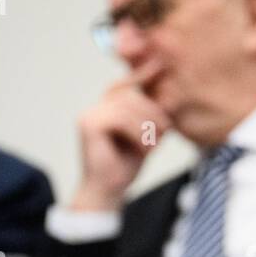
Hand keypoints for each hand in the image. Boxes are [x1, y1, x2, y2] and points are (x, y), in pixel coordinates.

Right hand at [71, 60, 171, 211]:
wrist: (108, 192)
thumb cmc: (126, 166)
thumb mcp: (145, 135)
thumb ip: (151, 114)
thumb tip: (166, 93)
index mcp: (107, 108)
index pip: (125, 85)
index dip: (141, 74)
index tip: (159, 64)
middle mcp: (95, 108)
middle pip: (130, 93)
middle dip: (152, 112)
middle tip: (164, 133)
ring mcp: (89, 115)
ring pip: (127, 105)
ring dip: (147, 125)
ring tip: (153, 145)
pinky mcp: (89, 125)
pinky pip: (120, 118)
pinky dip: (138, 133)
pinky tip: (143, 149)